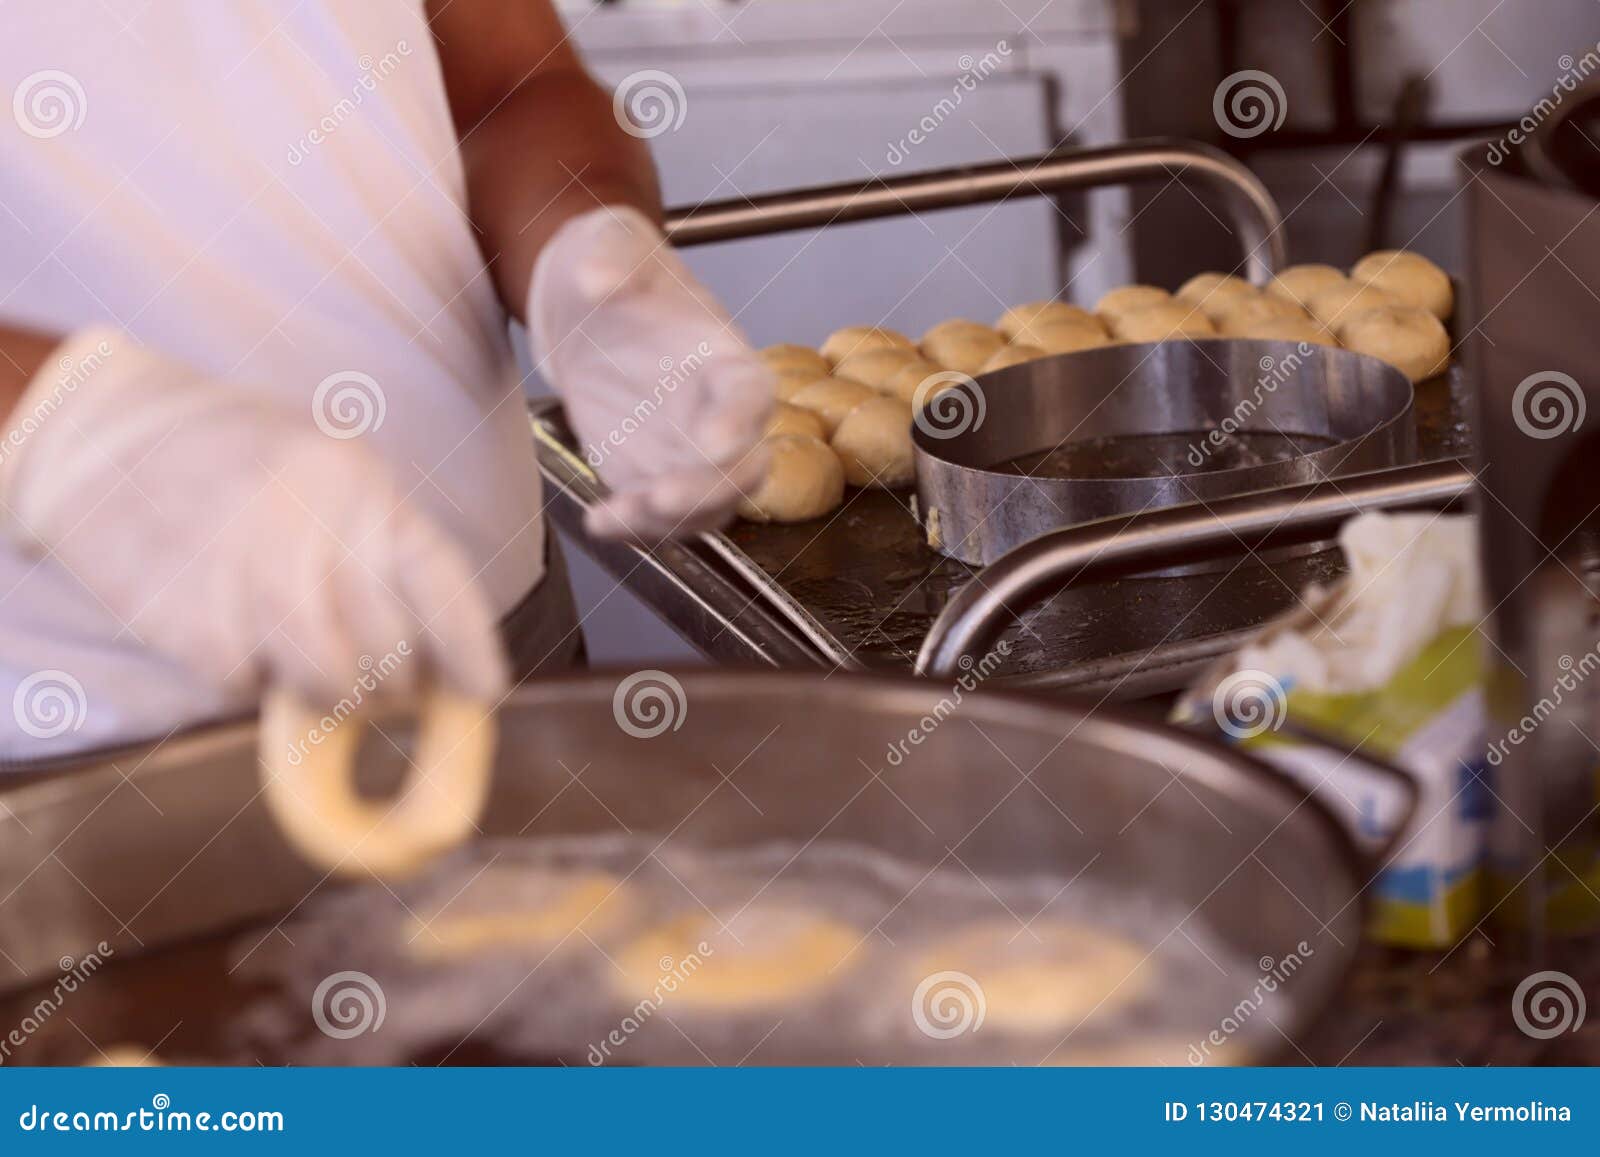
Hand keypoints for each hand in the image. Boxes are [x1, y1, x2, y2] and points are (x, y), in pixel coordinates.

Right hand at [0, 329, 507, 708]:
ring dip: (326, 693)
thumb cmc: (234, 469)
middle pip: (390, 647)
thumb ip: (378, 551)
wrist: (106, 438)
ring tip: (302, 662)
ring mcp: (248, 566)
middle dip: (389, 683)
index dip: (469, 645)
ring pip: (329, 679)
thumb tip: (436, 655)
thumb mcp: (326, 481)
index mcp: (360, 485)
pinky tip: (231, 630)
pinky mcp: (189, 614)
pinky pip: (249, 685)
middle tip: (372, 681)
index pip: (439, 577)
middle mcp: (313, 522)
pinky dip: (249, 679)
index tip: (484, 692)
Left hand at [528, 206, 772, 539]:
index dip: (740, 420)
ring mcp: (684, 452)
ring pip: (705, 505)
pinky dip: (632, 528)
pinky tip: (599, 522)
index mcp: (723, 357)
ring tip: (621, 515)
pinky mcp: (647, 475)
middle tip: (662, 498)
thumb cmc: (613, 266)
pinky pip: (654, 517)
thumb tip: (598, 277)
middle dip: (709, 491)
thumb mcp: (609, 242)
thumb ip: (612, 257)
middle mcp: (716, 413)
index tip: (715, 441)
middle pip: (742, 467)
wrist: (582, 307)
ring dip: (672, 521)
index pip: (751, 394)